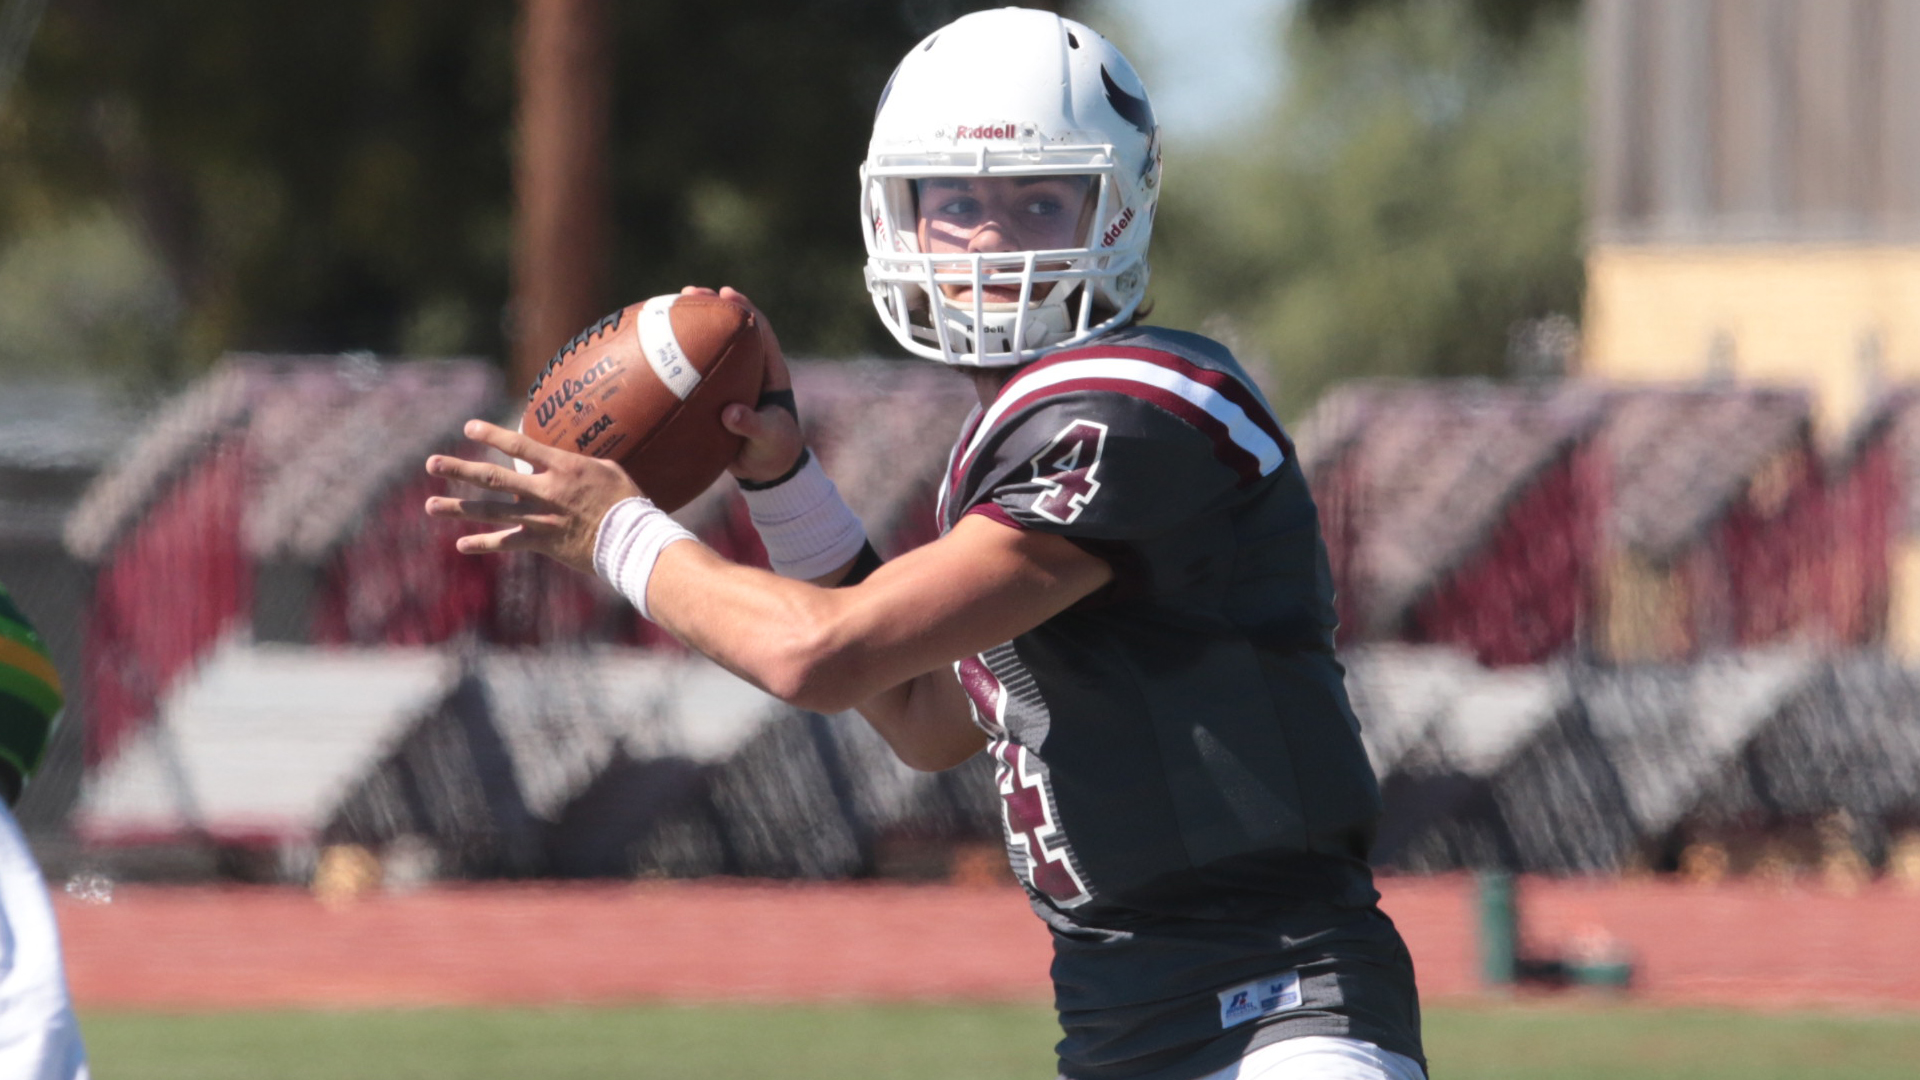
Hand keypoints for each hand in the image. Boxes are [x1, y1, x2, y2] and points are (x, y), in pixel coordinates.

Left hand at [423, 420, 640, 574]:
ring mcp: (540, 517)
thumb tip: (559, 454)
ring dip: (458, 508)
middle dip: (459, 470)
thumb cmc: (625, 500)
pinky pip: (507, 542)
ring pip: (491, 511)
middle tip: (431, 464)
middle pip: (493, 478)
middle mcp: (545, 490)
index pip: (520, 445)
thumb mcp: (606, 469)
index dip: (492, 435)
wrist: (632, 539)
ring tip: (430, 505)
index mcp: (562, 467)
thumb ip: (577, 461)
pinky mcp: (542, 542)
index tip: (469, 428)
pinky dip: (484, 544)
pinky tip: (461, 544)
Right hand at [681, 285, 804, 482]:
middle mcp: (751, 369)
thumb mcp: (769, 439)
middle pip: (732, 330)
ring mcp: (732, 380)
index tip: (727, 294)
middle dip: (712, 308)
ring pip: (712, 347)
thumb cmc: (774, 452)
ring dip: (693, 328)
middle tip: (689, 292)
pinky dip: (680, 359)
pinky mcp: (716, 394)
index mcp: (771, 372)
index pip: (760, 331)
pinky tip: (655, 349)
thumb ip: (753, 425)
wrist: (766, 471)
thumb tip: (731, 412)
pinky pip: (696, 371)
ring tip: (669, 306)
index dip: (745, 309)